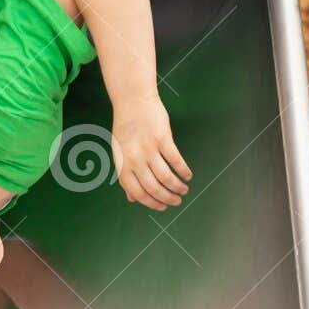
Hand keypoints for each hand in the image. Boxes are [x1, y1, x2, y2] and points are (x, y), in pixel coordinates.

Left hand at [112, 93, 191, 210]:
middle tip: (177, 201)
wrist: (132, 100)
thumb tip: (132, 199)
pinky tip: (187, 174)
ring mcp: (148, 148)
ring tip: (184, 189)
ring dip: (177, 187)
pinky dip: (183, 170)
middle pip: (153, 188)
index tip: (162, 207)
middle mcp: (134, 159)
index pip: (137, 193)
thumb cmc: (126, 128)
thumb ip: (126, 175)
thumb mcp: (120, 152)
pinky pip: (175, 160)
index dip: (151, 203)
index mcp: (122, 164)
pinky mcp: (162, 138)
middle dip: (167, 198)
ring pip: (166, 177)